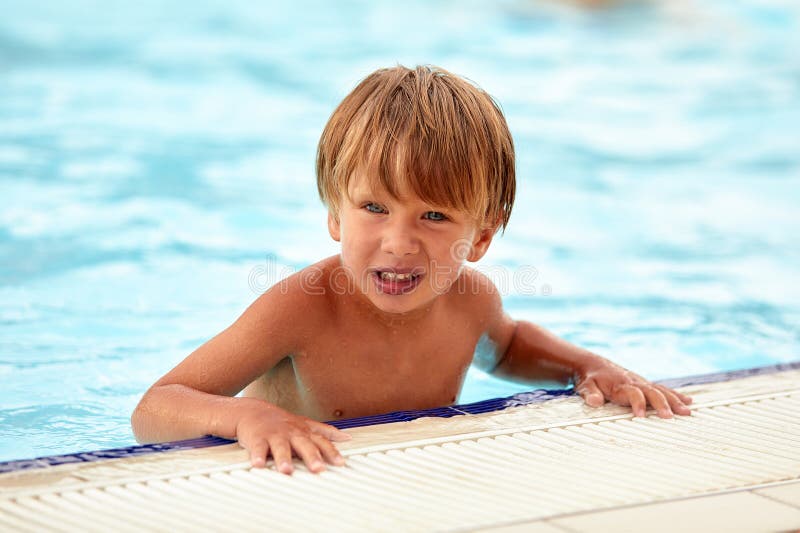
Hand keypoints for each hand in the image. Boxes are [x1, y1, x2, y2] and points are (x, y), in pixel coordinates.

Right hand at [235, 400, 350, 474]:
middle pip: (303, 445)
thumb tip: (347, 438)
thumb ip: (325, 432)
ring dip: (284, 458)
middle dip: (311, 456)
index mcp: (304, 432)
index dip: (331, 452)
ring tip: (287, 470)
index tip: (340, 463)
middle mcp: (291, 433)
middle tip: (318, 469)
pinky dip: (257, 456)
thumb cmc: (283, 422)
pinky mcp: (257, 438)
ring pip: (280, 447)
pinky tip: (258, 464)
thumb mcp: (305, 424)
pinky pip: (258, 448)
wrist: (253, 411)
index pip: (321, 442)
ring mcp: (274, 435)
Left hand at [574, 360, 692, 417]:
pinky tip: (689, 401)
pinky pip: (662, 389)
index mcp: (619, 385)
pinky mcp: (645, 384)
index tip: (641, 416)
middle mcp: (633, 382)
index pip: (631, 393)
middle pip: (651, 392)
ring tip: (686, 412)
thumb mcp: (585, 387)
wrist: (593, 365)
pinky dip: (675, 395)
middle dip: (662, 404)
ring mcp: (641, 382)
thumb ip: (590, 394)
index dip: (637, 403)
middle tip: (671, 417)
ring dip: (674, 401)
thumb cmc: (590, 379)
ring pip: (660, 391)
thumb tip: (594, 402)